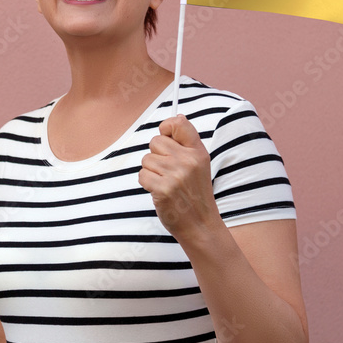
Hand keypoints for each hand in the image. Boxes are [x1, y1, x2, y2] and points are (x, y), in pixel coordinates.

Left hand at [138, 114, 222, 243]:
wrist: (200, 225)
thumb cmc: (196, 194)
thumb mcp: (199, 165)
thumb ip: (187, 142)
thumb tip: (177, 117)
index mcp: (198, 152)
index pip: (178, 124)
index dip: (166, 128)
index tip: (167, 138)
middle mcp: (188, 161)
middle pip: (155, 141)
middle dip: (156, 155)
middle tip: (168, 171)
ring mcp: (175, 175)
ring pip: (147, 159)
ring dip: (151, 172)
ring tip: (166, 183)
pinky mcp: (163, 189)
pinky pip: (142, 175)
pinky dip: (147, 184)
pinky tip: (160, 191)